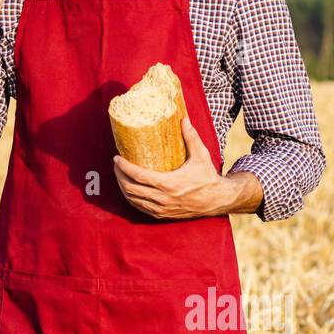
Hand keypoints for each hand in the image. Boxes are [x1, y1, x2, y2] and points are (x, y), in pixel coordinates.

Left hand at [113, 115, 230, 219]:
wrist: (217, 200)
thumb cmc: (208, 177)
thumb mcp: (201, 156)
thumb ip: (191, 137)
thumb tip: (183, 119)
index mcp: (169, 184)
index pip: (138, 176)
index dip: (124, 167)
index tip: (117, 158)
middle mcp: (163, 199)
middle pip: (130, 188)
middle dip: (119, 175)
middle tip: (116, 164)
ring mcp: (162, 209)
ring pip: (132, 200)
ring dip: (122, 187)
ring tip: (120, 174)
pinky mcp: (163, 215)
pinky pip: (140, 208)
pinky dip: (131, 198)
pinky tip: (128, 189)